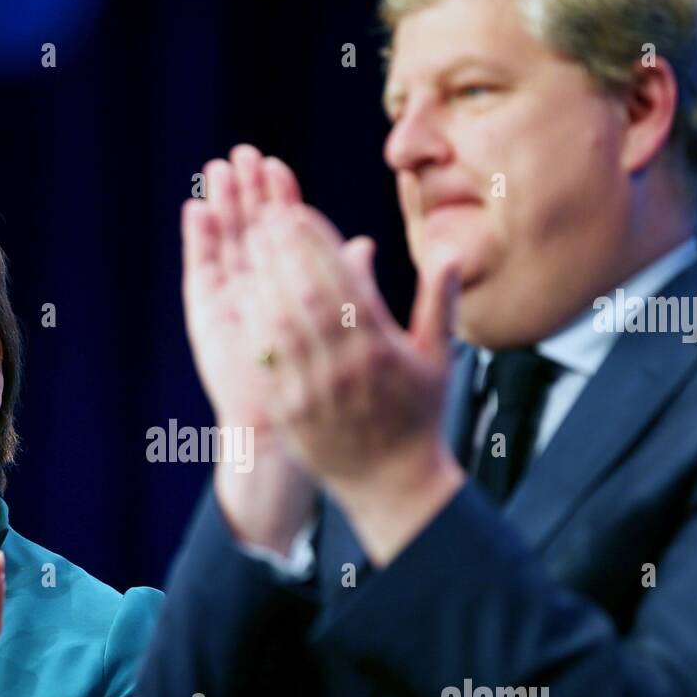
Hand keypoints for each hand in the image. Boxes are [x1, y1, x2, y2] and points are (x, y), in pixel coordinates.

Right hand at [184, 144, 317, 551]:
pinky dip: (200, 243)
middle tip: (244, 152)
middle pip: (251, 232)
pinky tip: (198, 210)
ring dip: (222, 207)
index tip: (280, 165)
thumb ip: (352, 289)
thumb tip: (365, 246)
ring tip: (218, 169)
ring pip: (227, 246)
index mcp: (294, 291)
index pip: (287, 235)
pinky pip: (205, 276)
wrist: (294, 437)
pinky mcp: (211, 321)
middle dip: (248, 194)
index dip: (282, 200)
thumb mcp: (350, 333)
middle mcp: (259, 293)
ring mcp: (233, 305)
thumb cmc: (328, 389)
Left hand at [242, 204, 466, 561]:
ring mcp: (314, 391)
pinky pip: (266, 361)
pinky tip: (245, 295)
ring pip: (281, 325)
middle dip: (284, 252)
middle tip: (264, 215)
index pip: (344, 283)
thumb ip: (439, 302)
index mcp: (382, 349)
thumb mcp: (437, 358)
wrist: (393, 484)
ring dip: (262, 281)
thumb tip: (451, 252)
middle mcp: (346, 367)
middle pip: (307, 297)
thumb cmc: (418, 416)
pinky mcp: (289, 410)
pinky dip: (254, 325)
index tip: (297, 212)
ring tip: (248, 245)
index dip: (317, 244)